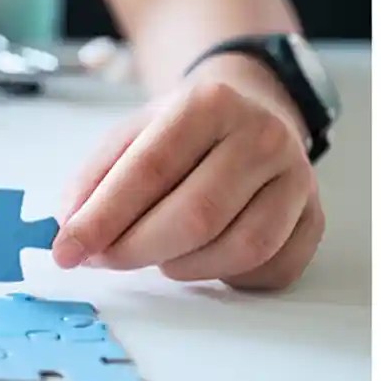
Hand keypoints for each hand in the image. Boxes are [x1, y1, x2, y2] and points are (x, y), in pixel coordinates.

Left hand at [53, 61, 324, 289]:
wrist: (250, 114)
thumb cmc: (182, 133)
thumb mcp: (131, 135)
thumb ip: (95, 178)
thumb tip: (71, 228)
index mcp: (209, 104)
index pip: (150, 170)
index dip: (103, 217)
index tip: (66, 250)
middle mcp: (262, 136)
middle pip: (196, 214)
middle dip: (136, 249)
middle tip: (102, 260)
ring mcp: (297, 179)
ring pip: (238, 248)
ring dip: (181, 266)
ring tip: (154, 254)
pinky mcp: (314, 219)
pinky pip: (268, 269)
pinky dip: (224, 276)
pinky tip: (199, 258)